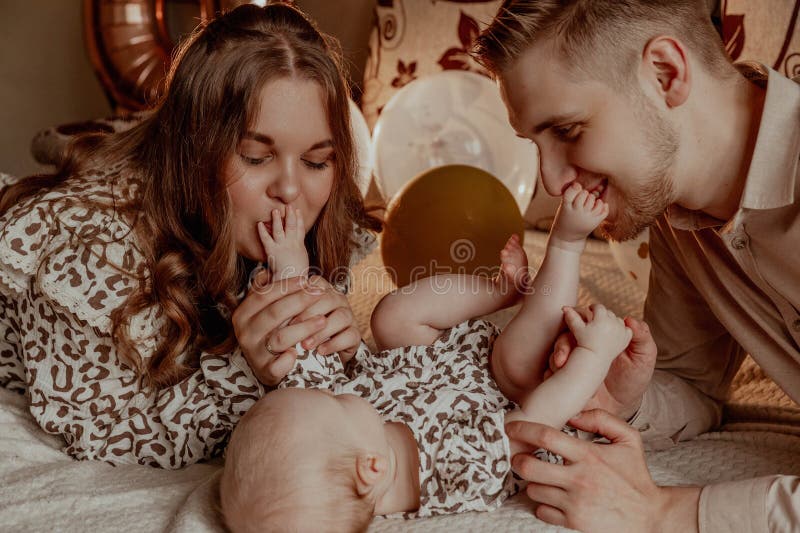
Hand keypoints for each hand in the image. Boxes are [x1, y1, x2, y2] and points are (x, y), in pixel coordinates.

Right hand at [232, 274, 326, 385]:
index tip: (308, 280)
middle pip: (275, 312)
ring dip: (304, 327)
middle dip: (301, 301)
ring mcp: (254, 353)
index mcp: (243, 314)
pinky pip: (278, 365)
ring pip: (281, 337)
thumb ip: (265, 291)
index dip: (288, 285)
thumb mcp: (263, 311)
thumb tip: (267, 270)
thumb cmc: (270, 332)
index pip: (265, 294)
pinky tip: (301, 352)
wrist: (268, 367)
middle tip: (321, 294)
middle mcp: (245, 333)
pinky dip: (289, 360)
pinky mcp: (265, 371)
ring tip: (323, 320)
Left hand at [258, 206, 308, 279]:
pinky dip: (263, 231)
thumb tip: (297, 252)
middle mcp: (291, 244)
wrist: (293, 279)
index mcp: (299, 246)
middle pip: (291, 226)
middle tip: (289, 206)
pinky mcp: (272, 251)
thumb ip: (299, 254)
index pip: (300, 229)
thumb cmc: (298, 274)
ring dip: (277, 220)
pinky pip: (267, 239)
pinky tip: (260, 224)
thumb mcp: (302, 262)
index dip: (299, 219)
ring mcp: (281, 246)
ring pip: (280, 230)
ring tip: (275, 211)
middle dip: (290, 215)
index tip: (297, 211)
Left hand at [288, 275, 361, 360]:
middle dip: (308, 315)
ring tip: (305, 345)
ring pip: (341, 316)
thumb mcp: (287, 318)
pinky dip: (334, 344)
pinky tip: (320, 351)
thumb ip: (281, 307)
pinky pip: (349, 335)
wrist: (319, 356)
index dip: (298, 296)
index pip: (312, 285)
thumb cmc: (298, 331)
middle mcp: (337, 298)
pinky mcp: (355, 334)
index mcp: (320, 288)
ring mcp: (349, 315)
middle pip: (328, 299)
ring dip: (321, 331)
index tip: (283, 311)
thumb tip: (269, 301)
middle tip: (292, 329)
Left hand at [506, 410, 699, 531]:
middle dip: (517, 460)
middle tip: (519, 457)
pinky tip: (553, 497)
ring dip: (533, 482)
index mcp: (589, 455)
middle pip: (529, 466)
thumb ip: (601, 419)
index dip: (522, 429)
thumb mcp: (628, 439)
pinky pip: (542, 511)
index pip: (545, 436)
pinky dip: (542, 505)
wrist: (650, 516)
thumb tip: (572, 415)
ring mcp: (574, 503)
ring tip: (543, 477)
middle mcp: (578, 479)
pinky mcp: (574, 522)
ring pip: (533, 489)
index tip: (510, 428)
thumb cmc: (636, 476)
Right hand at [546, 308, 656, 419]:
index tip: (578, 332)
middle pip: (565, 336)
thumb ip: (642, 338)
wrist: (625, 406)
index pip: (585, 321)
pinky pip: (550, 372)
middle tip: (562, 360)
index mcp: (600, 335)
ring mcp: (573, 361)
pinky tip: (557, 380)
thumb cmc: (634, 379)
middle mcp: (583, 345)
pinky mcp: (565, 376)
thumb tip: (630, 319)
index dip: (578, 323)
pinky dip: (550, 374)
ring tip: (560, 369)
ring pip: (555, 353)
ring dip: (555, 359)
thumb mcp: (643, 358)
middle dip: (561, 347)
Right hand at [551, 183, 608, 243]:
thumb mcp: (564, 206)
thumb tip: (598, 187)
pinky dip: (603, 205)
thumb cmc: (566, 218)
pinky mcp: (595, 222)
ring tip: (589, 203)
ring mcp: (587, 217)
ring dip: (593, 199)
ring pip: (595, 200)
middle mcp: (577, 212)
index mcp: (566, 207)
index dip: (575, 187)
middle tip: (581, 199)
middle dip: (584, 194)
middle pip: (585, 194)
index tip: (575, 189)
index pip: (572, 190)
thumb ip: (574, 195)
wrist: (567, 238)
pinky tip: (598, 205)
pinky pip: (603, 210)